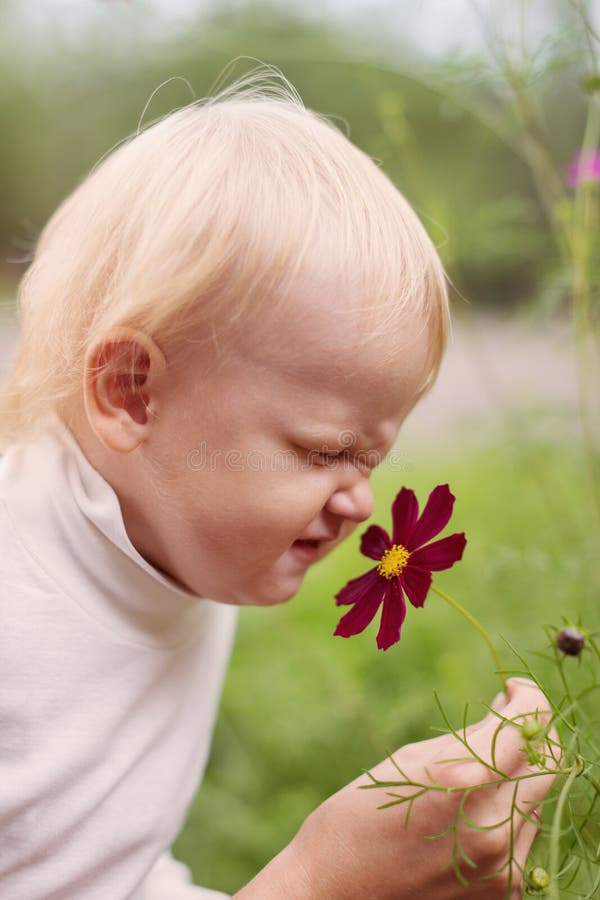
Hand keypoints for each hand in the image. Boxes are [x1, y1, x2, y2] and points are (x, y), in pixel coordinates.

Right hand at [278, 678, 556, 899]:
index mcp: (460, 786)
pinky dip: (507, 815)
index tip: (514, 690)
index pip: (529, 727)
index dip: (529, 698)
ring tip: (477, 772)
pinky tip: (470, 814)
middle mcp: (492, 831)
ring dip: (518, 776)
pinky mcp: (505, 894)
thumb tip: (509, 711)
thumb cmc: (356, 819)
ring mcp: (503, 869)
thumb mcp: (407, 761)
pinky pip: (524, 838)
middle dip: (532, 733)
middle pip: (549, 762)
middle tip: (505, 721)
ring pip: (537, 800)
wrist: (334, 893)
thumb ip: (468, 738)